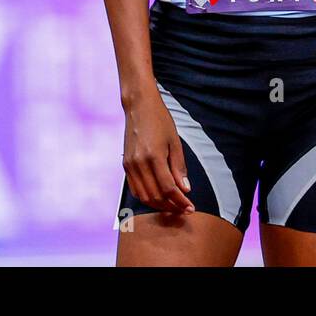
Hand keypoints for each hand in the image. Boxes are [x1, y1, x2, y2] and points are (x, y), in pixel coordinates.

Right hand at [122, 94, 193, 214]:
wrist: (139, 106)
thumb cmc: (159, 120)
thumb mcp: (175, 142)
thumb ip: (179, 167)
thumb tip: (185, 189)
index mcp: (154, 156)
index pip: (168, 188)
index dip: (180, 201)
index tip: (190, 208)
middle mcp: (139, 163)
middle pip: (155, 196)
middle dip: (171, 206)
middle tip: (183, 209)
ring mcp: (130, 165)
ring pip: (143, 196)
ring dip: (159, 205)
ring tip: (172, 206)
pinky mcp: (125, 165)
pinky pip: (135, 188)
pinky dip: (146, 197)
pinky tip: (158, 198)